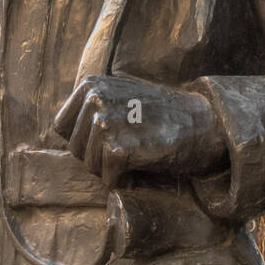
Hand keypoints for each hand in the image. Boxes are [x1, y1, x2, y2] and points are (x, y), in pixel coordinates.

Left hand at [52, 75, 228, 186]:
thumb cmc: (162, 113)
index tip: (109, 138)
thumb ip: (92, 105)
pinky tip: (139, 167)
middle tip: (128, 147)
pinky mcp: (118, 148)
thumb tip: (60, 129)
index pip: (61, 126)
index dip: (82, 140)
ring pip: (89, 165)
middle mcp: (94, 98)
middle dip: (96, 157)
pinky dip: (121, 180)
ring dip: (110, 170)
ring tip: (135, 154)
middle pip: (74, 149)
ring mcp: (105, 122)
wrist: (203, 122)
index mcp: (91, 84)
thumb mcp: (121, 94)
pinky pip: (107, 178)